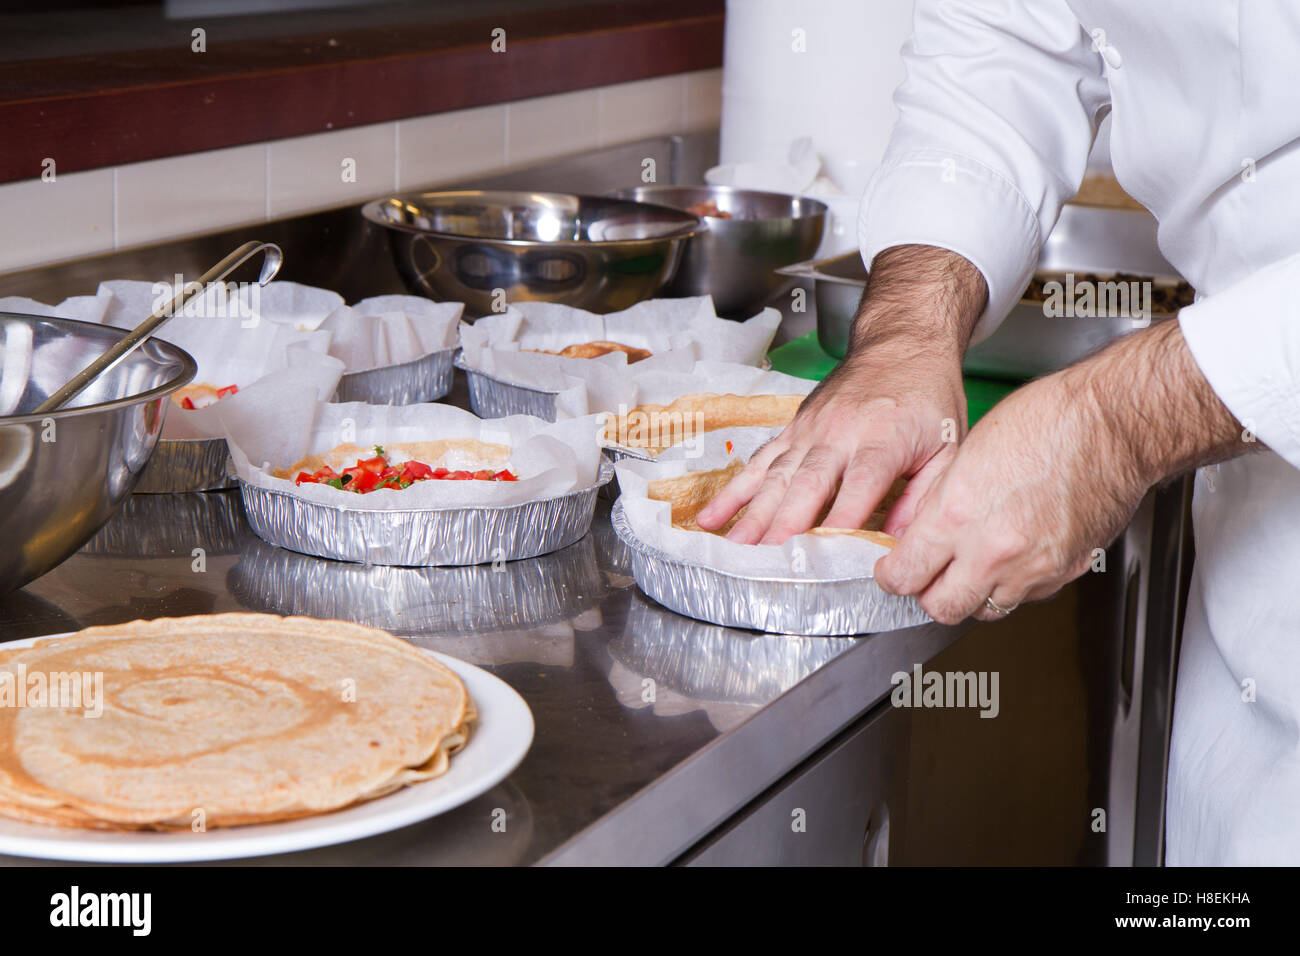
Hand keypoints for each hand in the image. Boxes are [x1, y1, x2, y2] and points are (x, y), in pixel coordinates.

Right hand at [695, 244, 987, 543]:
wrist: (902, 344)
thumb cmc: (928, 399)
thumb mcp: (948, 448)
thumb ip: (924, 498)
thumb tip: (901, 545)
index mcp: (882, 440)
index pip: (859, 487)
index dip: (841, 522)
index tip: (825, 557)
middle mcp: (840, 434)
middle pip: (807, 484)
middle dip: (784, 524)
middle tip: (766, 561)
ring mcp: (810, 430)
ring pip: (775, 475)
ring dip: (753, 513)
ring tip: (734, 546)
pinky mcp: (793, 428)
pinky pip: (758, 461)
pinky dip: (734, 491)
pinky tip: (713, 516)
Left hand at [873, 320, 1243, 623]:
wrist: (1113, 425)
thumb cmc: (1047, 422)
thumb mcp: (965, 455)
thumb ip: (938, 504)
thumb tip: (919, 533)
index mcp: (957, 516)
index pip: (905, 575)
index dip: (891, 576)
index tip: (891, 571)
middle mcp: (992, 551)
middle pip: (941, 608)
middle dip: (927, 595)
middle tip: (926, 577)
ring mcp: (1031, 568)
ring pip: (985, 609)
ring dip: (972, 593)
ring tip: (971, 566)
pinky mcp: (1064, 572)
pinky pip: (1025, 596)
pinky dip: (1012, 585)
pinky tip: (1011, 558)